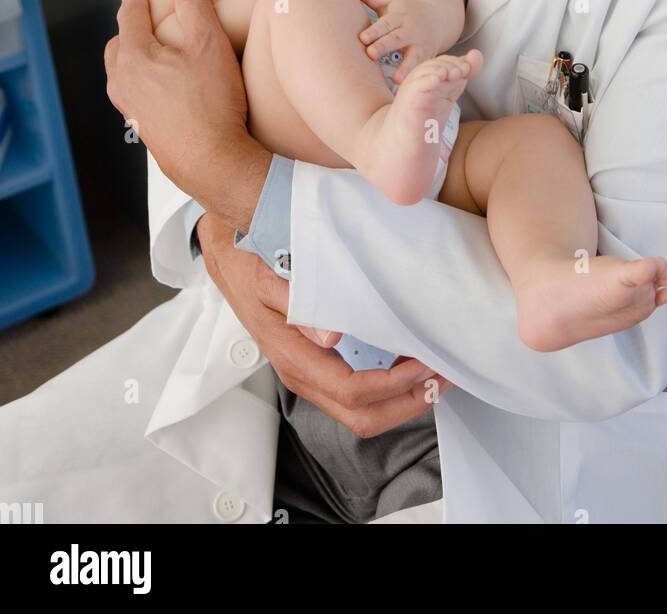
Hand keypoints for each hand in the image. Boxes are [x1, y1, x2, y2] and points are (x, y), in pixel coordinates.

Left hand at [104, 0, 269, 229]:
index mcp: (135, 59)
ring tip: (154, 50)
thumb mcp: (212, 48)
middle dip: (129, 26)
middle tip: (145, 15)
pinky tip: (163, 85)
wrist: (214, 163)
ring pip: (121, 73)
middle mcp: (124, 84)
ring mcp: (131, 109)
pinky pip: (133, 94)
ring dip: (132, 55)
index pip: (130, 15)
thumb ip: (197, 13)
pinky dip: (141, 80)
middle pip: (118, 45)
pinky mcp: (143, 128)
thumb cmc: (212, 108)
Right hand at [198, 214, 452, 437]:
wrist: (224, 248)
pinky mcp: (313, 359)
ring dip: (400, 398)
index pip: (352, 392)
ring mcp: (307, 370)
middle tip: (442, 378)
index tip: (426, 364)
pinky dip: (386, 385)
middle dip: (406, 404)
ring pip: (358, 410)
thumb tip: (332, 337)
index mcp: (292, 354)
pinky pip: (353, 390)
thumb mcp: (265, 270)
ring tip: (433, 373)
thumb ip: (295, 300)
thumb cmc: (247, 256)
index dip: (394, 386)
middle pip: (361, 417)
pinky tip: (408, 361)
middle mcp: (301, 371)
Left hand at [349, 0, 439, 79]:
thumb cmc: (406, 10)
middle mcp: (411, 29)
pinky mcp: (428, 56)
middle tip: (370, 54)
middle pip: (397, 38)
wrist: (439, 16)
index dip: (374, 31)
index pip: (385, 24)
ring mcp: (421, 43)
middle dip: (384, 46)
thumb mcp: (391, 1)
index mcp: (399, 14)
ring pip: (413, 55)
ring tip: (397, 79)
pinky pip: (422, 67)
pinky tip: (409, 87)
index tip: (362, 38)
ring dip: (405, 67)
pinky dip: (417, 75)